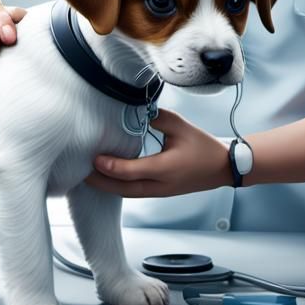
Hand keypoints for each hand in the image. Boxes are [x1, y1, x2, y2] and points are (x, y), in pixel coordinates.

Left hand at [84, 109, 231, 197]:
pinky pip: (135, 192)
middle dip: (101, 183)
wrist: (223, 167)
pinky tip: (110, 178)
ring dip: (109, 186)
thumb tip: (136, 111)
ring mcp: (161, 192)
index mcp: (166, 169)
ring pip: (128, 194)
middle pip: (124, 190)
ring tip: (90, 176)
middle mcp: (161, 185)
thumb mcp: (180, 126)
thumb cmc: (203, 146)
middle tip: (81, 173)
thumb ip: (157, 118)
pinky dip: (120, 187)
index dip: (111, 166)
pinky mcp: (161, 192)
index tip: (95, 158)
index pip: (132, 171)